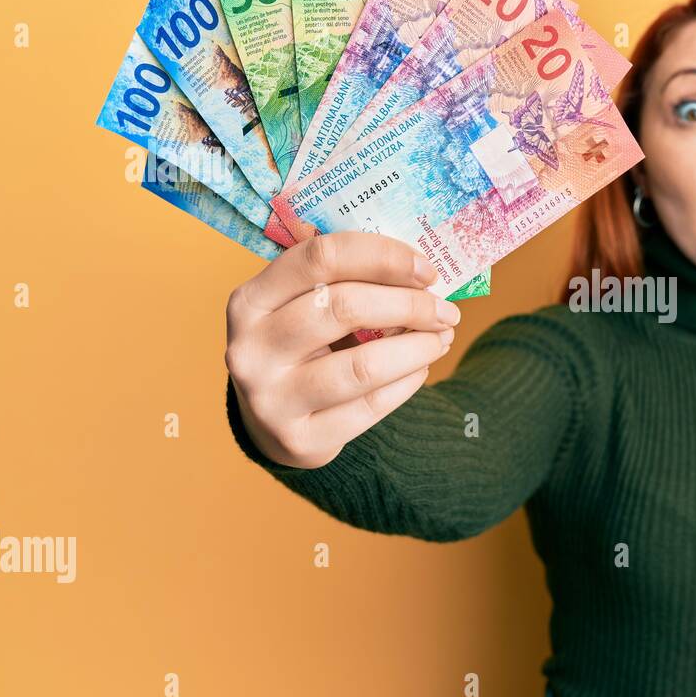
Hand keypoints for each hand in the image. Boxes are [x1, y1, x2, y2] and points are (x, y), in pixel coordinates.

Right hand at [224, 231, 460, 468]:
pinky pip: (371, 406)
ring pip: (364, 365)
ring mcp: (270, 399)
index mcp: (250, 300)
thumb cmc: (298, 347)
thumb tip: (420, 272)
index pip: (321, 258)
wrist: (268, 423)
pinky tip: (421, 368)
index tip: (426, 270)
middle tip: (445, 310)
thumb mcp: (299, 307)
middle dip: (410, 306)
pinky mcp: (300, 439)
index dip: (383, 257)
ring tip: (442, 339)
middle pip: (346, 308)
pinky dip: (408, 382)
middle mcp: (251, 348)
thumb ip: (343, 282)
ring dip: (418, 348)